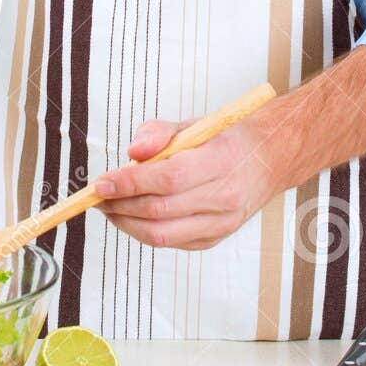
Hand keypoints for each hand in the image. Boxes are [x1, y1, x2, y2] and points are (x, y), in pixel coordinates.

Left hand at [93, 114, 280, 250]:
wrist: (268, 160)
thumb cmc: (225, 139)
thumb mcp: (193, 124)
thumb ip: (158, 132)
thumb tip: (132, 153)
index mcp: (220, 161)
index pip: (168, 179)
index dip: (129, 183)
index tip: (101, 182)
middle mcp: (224, 197)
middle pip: (160, 210)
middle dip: (120, 205)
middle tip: (97, 196)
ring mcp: (221, 223)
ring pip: (162, 234)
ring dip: (126, 223)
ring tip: (109, 208)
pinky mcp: (214, 239)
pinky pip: (171, 242)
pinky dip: (144, 232)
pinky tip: (131, 217)